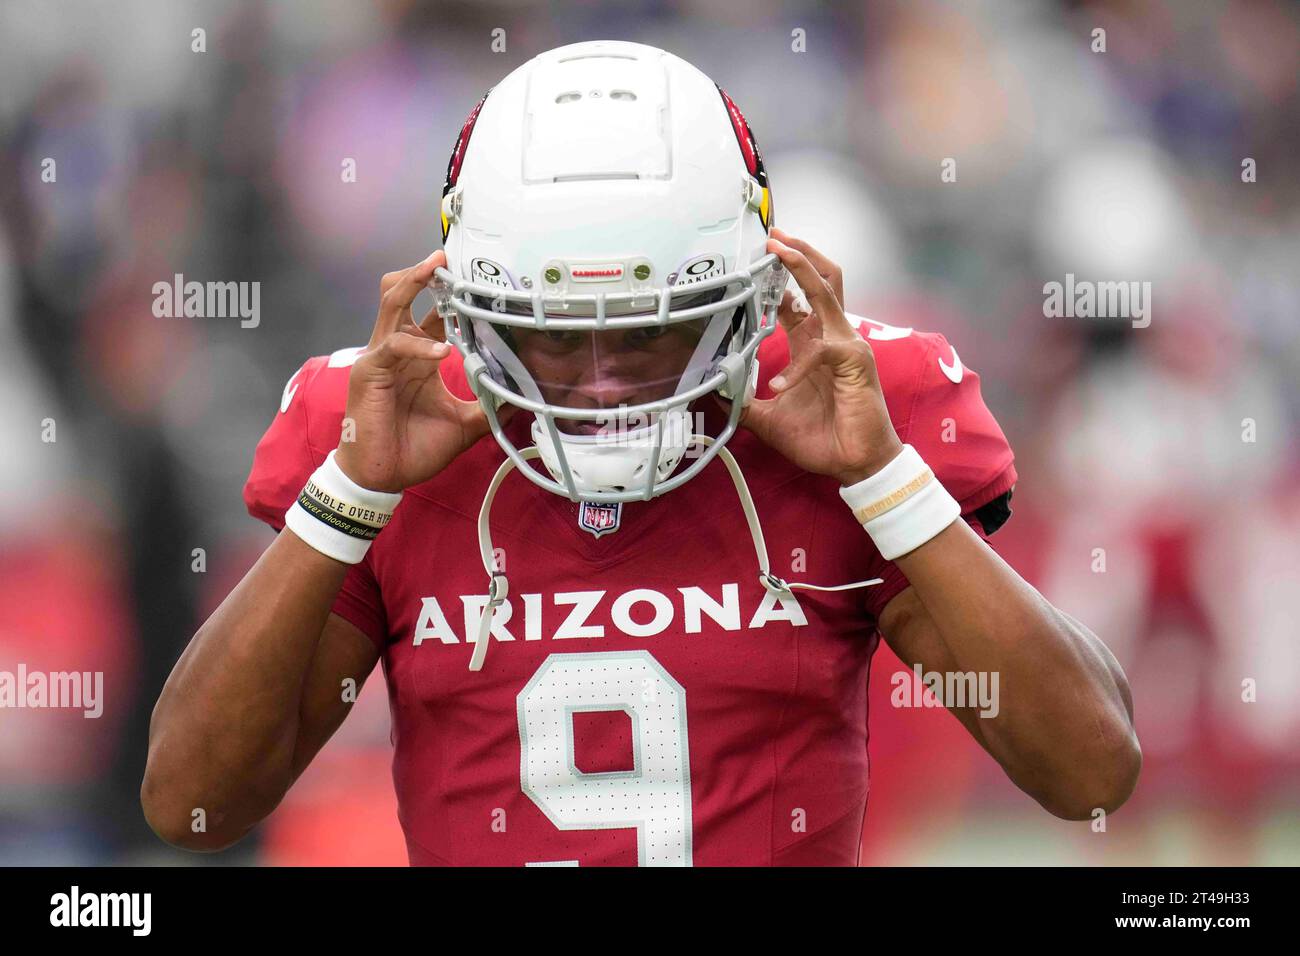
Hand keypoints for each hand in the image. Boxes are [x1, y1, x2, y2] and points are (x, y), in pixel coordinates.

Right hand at [335, 250, 503, 491]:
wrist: (382, 476)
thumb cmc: (414, 448)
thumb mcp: (464, 424)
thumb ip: (490, 406)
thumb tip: (523, 397)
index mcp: (420, 354)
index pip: (435, 311)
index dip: (454, 292)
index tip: (480, 277)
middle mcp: (400, 348)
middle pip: (405, 291)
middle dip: (425, 270)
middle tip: (450, 254)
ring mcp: (382, 356)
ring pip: (392, 303)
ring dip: (413, 282)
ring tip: (435, 268)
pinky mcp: (370, 371)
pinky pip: (393, 346)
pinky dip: (418, 345)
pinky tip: (441, 351)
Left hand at [738, 228, 902, 484]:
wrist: (855, 465)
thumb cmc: (822, 440)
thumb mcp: (769, 420)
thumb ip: (744, 403)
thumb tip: (713, 394)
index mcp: (812, 346)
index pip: (797, 299)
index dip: (778, 278)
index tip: (755, 261)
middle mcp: (830, 337)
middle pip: (821, 278)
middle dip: (797, 251)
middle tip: (772, 235)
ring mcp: (846, 344)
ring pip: (827, 289)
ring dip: (802, 265)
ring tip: (779, 248)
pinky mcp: (854, 360)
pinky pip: (822, 347)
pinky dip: (798, 363)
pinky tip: (781, 384)